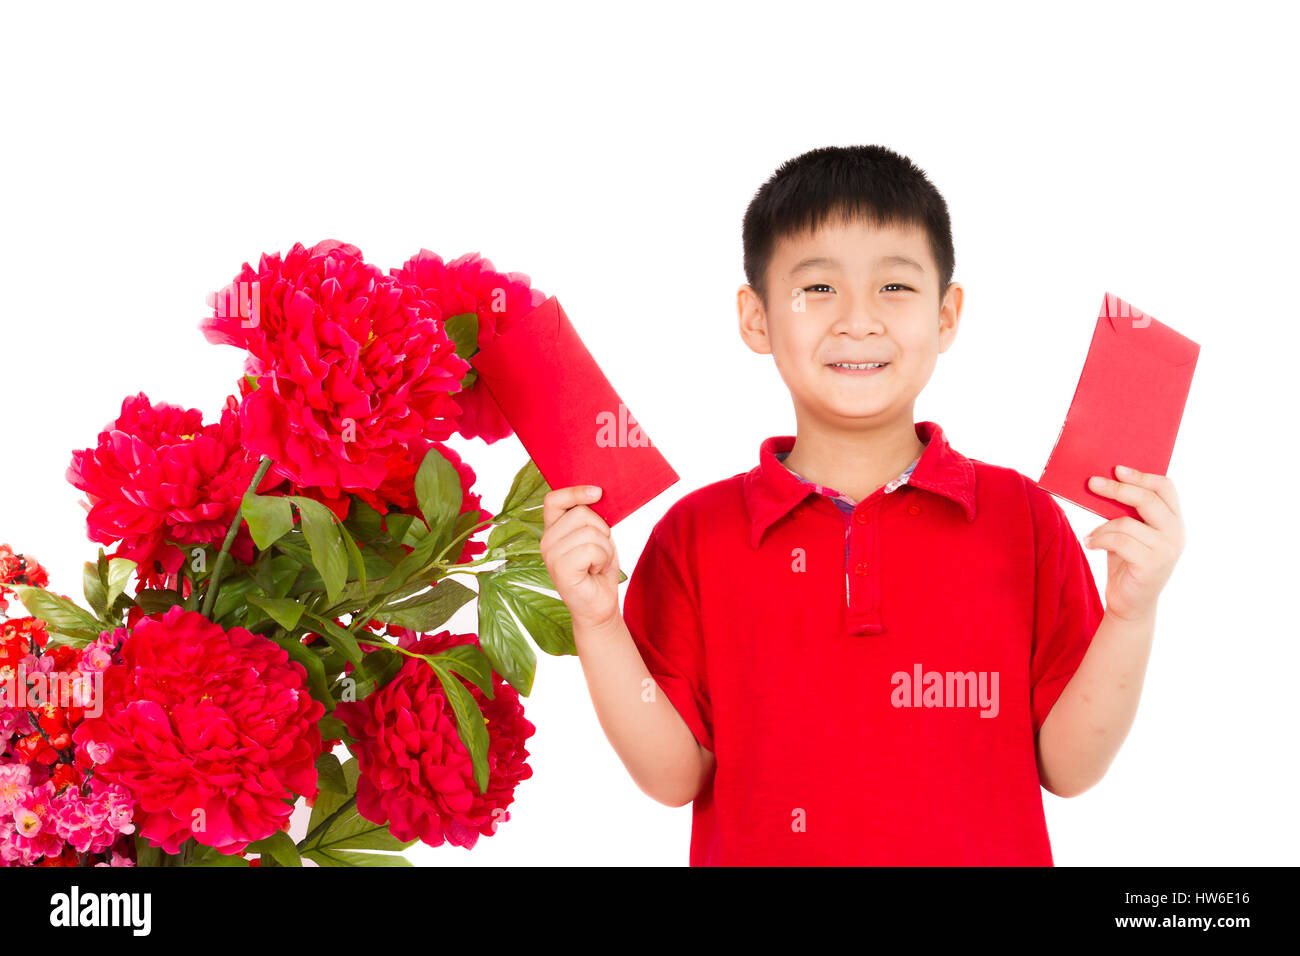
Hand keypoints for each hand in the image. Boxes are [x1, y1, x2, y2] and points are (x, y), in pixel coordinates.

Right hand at [540, 485, 620, 632]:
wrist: (599, 605)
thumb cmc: (598, 569)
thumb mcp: (597, 536)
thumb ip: (591, 517)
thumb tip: (597, 493)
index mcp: (552, 530)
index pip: (554, 500)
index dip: (576, 492)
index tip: (598, 492)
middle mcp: (546, 541)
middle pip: (581, 514)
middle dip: (602, 530)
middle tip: (599, 552)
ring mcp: (551, 556)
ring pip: (590, 532)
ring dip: (605, 549)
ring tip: (597, 563)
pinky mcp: (560, 570)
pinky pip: (591, 549)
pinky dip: (602, 559)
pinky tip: (595, 571)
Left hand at [1083, 465, 1184, 623]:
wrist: (1130, 604)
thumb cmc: (1127, 563)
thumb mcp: (1129, 532)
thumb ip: (1126, 511)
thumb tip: (1103, 482)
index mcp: (1174, 521)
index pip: (1165, 487)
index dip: (1141, 475)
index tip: (1117, 469)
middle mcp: (1176, 533)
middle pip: (1148, 498)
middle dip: (1117, 488)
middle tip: (1092, 482)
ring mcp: (1167, 550)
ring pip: (1126, 522)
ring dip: (1102, 527)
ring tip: (1091, 536)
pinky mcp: (1152, 565)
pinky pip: (1119, 541)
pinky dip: (1099, 540)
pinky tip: (1091, 544)